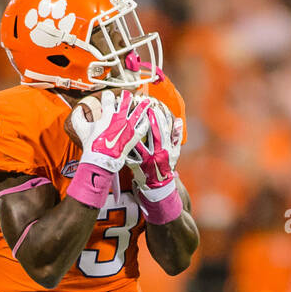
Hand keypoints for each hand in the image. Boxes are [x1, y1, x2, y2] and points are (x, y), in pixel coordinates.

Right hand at [67, 90, 151, 209]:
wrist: (100, 160)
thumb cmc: (91, 145)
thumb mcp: (80, 129)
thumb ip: (78, 116)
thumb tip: (78, 109)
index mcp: (107, 114)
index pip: (108, 97)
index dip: (107, 95)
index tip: (107, 97)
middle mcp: (120, 118)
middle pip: (125, 100)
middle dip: (126, 95)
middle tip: (127, 94)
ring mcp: (128, 127)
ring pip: (138, 111)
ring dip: (142, 104)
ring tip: (146, 100)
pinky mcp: (134, 136)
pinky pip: (143, 126)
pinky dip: (146, 121)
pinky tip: (147, 118)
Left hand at [126, 102, 183, 223]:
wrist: (159, 188)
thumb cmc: (165, 167)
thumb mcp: (175, 152)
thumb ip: (176, 136)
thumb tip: (177, 120)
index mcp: (165, 148)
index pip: (162, 128)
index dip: (156, 115)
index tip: (150, 103)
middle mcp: (156, 153)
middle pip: (148, 133)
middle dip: (141, 118)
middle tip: (133, 105)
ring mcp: (146, 160)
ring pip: (136, 141)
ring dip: (128, 129)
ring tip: (122, 116)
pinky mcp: (136, 167)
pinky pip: (127, 154)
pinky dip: (121, 146)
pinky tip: (113, 136)